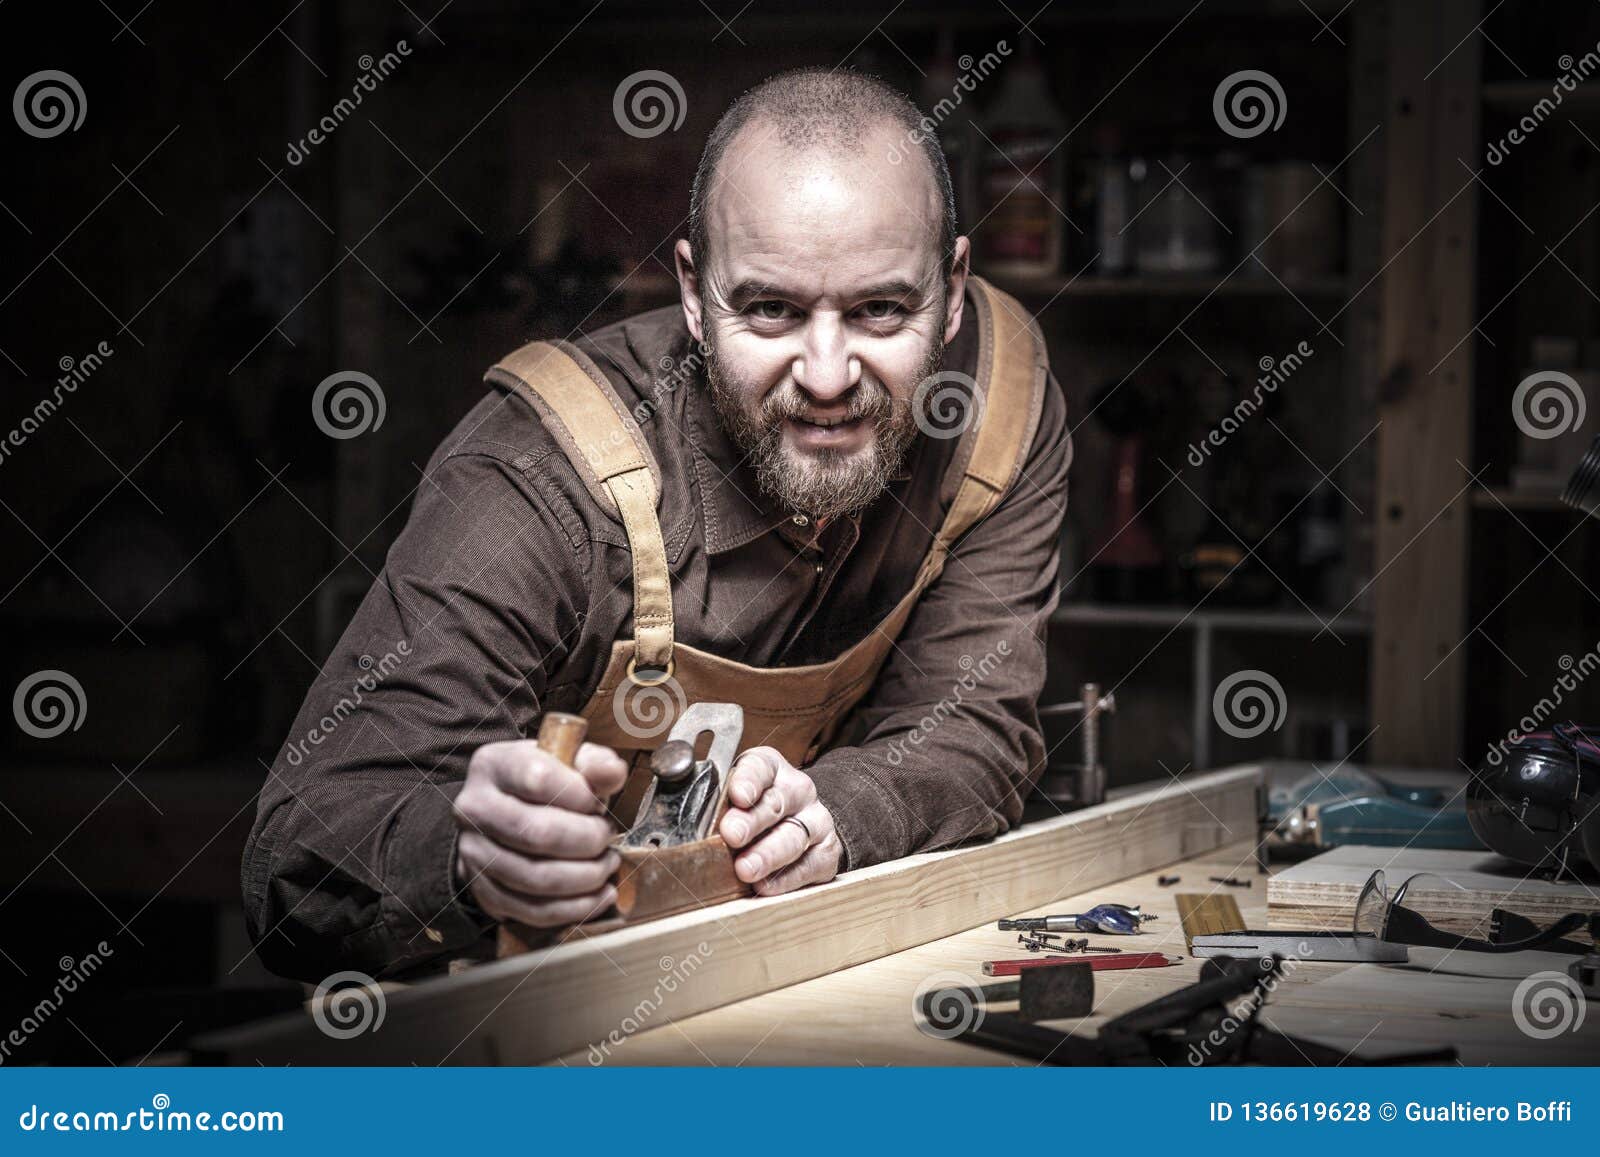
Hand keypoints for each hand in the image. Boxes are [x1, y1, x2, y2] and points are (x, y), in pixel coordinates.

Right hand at [453, 739, 627, 927]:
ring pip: (536, 878)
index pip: (538, 779)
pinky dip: (575, 908)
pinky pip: (532, 910)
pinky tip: (600, 895)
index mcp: (493, 765)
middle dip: (587, 840)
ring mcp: (474, 853)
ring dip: (586, 877)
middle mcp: (474, 808)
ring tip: (607, 864)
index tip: (598, 802)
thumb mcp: (569, 760)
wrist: (506, 812)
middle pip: (537, 833)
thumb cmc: (546, 783)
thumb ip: (594, 763)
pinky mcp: (484, 890)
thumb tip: (613, 773)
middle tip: (608, 837)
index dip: (580, 795)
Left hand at [717, 746, 842, 895]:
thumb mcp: (731, 795)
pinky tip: (765, 886)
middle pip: (775, 804)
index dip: (748, 780)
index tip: (737, 795)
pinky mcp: (825, 852)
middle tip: (731, 835)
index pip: (760, 767)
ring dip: (767, 855)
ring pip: (793, 837)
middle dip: (751, 821)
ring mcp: (816, 821)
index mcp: (771, 769)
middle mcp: (798, 791)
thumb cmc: (753, 810)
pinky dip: (785, 879)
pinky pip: (808, 866)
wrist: (799, 821)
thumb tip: (678, 823)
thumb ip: (711, 802)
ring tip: (744, 870)